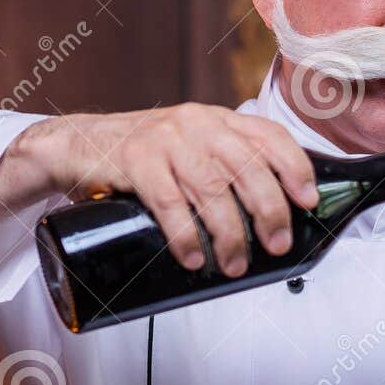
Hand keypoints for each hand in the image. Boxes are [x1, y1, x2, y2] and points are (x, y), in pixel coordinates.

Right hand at [9, 106, 318, 275]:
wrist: (77, 146)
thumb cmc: (141, 158)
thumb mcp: (188, 149)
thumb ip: (221, 167)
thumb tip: (267, 216)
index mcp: (216, 120)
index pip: (269, 135)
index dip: (294, 167)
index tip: (308, 200)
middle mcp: (196, 124)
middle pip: (247, 166)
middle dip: (268, 210)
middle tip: (277, 244)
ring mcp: (164, 140)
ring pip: (211, 188)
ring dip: (229, 233)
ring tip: (234, 264)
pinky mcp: (134, 161)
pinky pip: (168, 202)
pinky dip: (184, 235)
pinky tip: (192, 257)